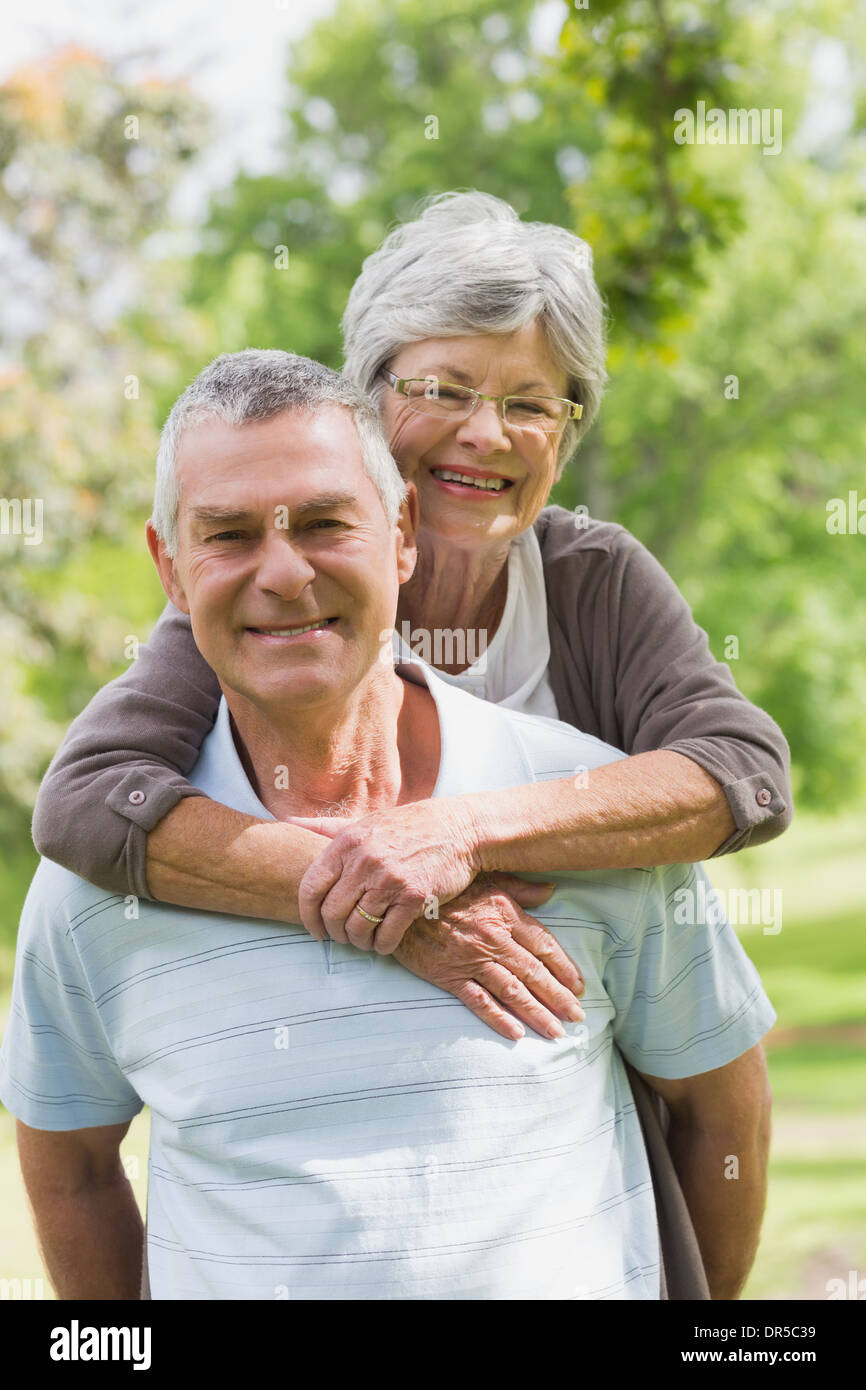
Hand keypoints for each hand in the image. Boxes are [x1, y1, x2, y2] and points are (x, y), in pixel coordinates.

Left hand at [292, 798, 482, 951]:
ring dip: (358, 942)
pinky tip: (384, 943)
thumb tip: (288, 819)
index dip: (306, 915)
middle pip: (332, 913)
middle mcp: (364, 861)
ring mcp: (389, 880)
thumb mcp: (365, 821)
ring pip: (357, 928)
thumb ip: (326, 827)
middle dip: (333, 933)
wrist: (460, 829)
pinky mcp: (414, 898)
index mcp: (347, 842)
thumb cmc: (409, 826)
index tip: (314, 929)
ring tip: (364, 941)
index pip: (310, 887)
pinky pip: (387, 935)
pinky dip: (382, 946)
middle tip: (342, 937)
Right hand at [392, 872, 584, 1041]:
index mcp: (505, 914)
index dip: (565, 968)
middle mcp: (493, 939)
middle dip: (559, 997)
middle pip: (534, 972)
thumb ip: (520, 888)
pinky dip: (498, 1018)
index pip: (544, 945)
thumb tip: (550, 890)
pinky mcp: (448, 975)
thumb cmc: (445, 887)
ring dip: (536, 1013)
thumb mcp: (485, 878)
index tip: (580, 986)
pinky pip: (478, 1001)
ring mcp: (471, 959)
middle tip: (578, 1017)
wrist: (399, 901)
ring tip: (555, 1031)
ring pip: (512, 990)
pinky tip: (515, 1033)